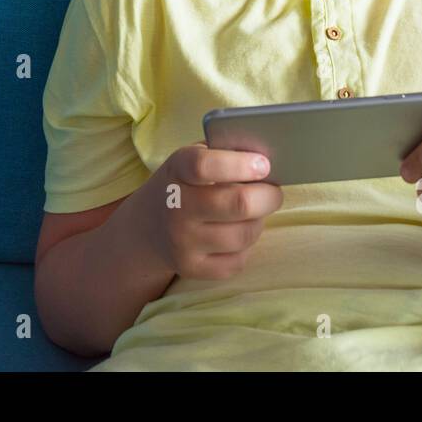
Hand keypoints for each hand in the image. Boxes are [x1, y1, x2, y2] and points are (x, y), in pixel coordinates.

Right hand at [133, 142, 283, 279]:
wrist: (149, 227)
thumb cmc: (185, 185)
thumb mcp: (192, 159)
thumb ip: (224, 153)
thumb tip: (266, 160)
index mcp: (177, 171)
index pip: (205, 166)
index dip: (241, 164)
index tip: (263, 165)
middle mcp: (176, 207)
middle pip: (239, 203)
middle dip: (268, 196)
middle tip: (272, 192)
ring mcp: (182, 242)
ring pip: (245, 234)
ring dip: (259, 222)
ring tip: (253, 214)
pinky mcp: (191, 268)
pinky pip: (238, 261)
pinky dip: (246, 247)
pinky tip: (236, 233)